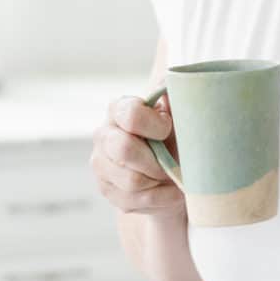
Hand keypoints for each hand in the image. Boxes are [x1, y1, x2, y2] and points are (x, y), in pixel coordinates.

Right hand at [89, 92, 184, 217]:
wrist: (175, 168)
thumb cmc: (176, 134)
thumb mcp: (179, 112)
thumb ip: (176, 93)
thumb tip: (178, 79)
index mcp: (119, 108)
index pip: (130, 115)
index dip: (155, 125)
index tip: (169, 129)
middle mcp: (103, 135)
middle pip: (124, 150)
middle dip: (156, 159)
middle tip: (172, 162)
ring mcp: (101, 165)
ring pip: (131, 180)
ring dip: (161, 181)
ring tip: (174, 176)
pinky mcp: (107, 190)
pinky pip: (135, 201)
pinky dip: (160, 199)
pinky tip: (170, 191)